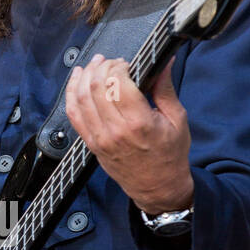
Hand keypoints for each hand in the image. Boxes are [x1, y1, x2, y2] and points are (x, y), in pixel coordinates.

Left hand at [65, 53, 193, 213]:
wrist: (157, 187)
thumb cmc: (169, 155)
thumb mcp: (177, 119)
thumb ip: (166, 88)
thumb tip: (164, 62)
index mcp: (139, 123)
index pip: (118, 83)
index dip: (119, 66)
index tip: (127, 63)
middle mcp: (115, 130)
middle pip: (97, 87)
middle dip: (102, 67)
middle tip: (111, 62)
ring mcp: (100, 138)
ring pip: (81, 97)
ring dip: (85, 75)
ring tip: (94, 65)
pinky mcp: (91, 143)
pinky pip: (73, 114)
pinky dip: (71, 93)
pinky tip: (77, 80)